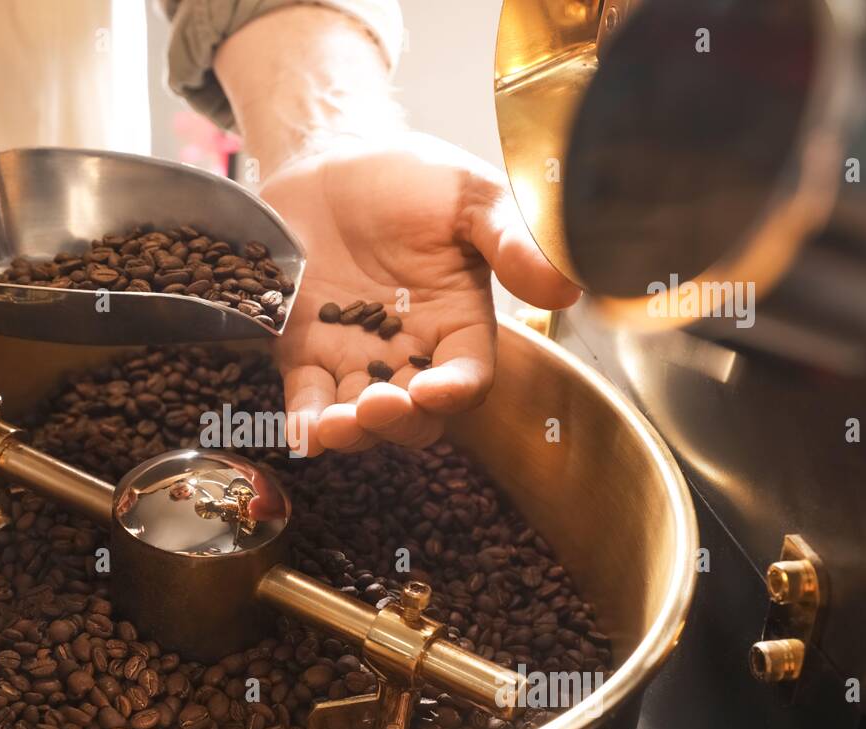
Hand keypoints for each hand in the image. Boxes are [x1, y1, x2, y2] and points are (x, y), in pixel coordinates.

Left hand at [263, 132, 578, 454]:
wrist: (331, 158)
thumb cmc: (410, 178)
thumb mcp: (469, 196)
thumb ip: (512, 240)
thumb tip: (565, 285)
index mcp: (458, 324)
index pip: (467, 376)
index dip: (453, 390)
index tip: (433, 388)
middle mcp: (409, 353)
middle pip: (415, 415)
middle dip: (398, 421)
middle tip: (378, 405)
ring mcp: (354, 357)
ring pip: (360, 418)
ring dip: (350, 431)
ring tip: (335, 426)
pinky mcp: (304, 353)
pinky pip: (306, 398)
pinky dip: (303, 420)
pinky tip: (301, 434)